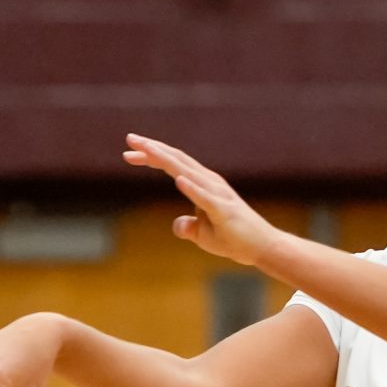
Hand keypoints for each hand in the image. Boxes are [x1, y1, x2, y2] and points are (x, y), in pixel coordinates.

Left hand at [122, 134, 284, 265]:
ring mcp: (217, 194)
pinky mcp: (224, 211)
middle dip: (152, 149)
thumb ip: (187, 226)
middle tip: (130, 139)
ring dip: (166, 160)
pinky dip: (191, 188)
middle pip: (177, 160)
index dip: (151, 157)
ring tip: (148, 149)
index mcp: (203, 183)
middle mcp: (210, 182)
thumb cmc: (232, 238)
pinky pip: (205, 198)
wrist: (259, 248)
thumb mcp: (202, 234)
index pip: (173, 164)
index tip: (127, 155)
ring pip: (188, 172)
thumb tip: (177, 225)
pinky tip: (178, 179)